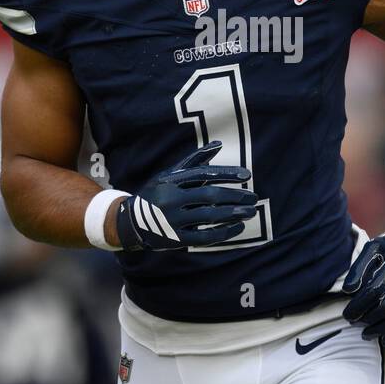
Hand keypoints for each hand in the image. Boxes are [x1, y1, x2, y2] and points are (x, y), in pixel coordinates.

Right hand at [115, 141, 256, 251]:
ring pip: (209, 216)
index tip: (247, 175)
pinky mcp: (176, 239)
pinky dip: (224, 232)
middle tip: (254, 197)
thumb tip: (219, 144)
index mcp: (171, 180)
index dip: (227, 174)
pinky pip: (205, 237)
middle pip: (210, 196)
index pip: (204, 174)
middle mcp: (172, 199)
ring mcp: (173, 220)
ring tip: (251, 212)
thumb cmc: (157, 194)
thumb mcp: (170, 174)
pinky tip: (239, 227)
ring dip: (233, 214)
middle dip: (235, 196)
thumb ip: (195, 160)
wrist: (130, 223)